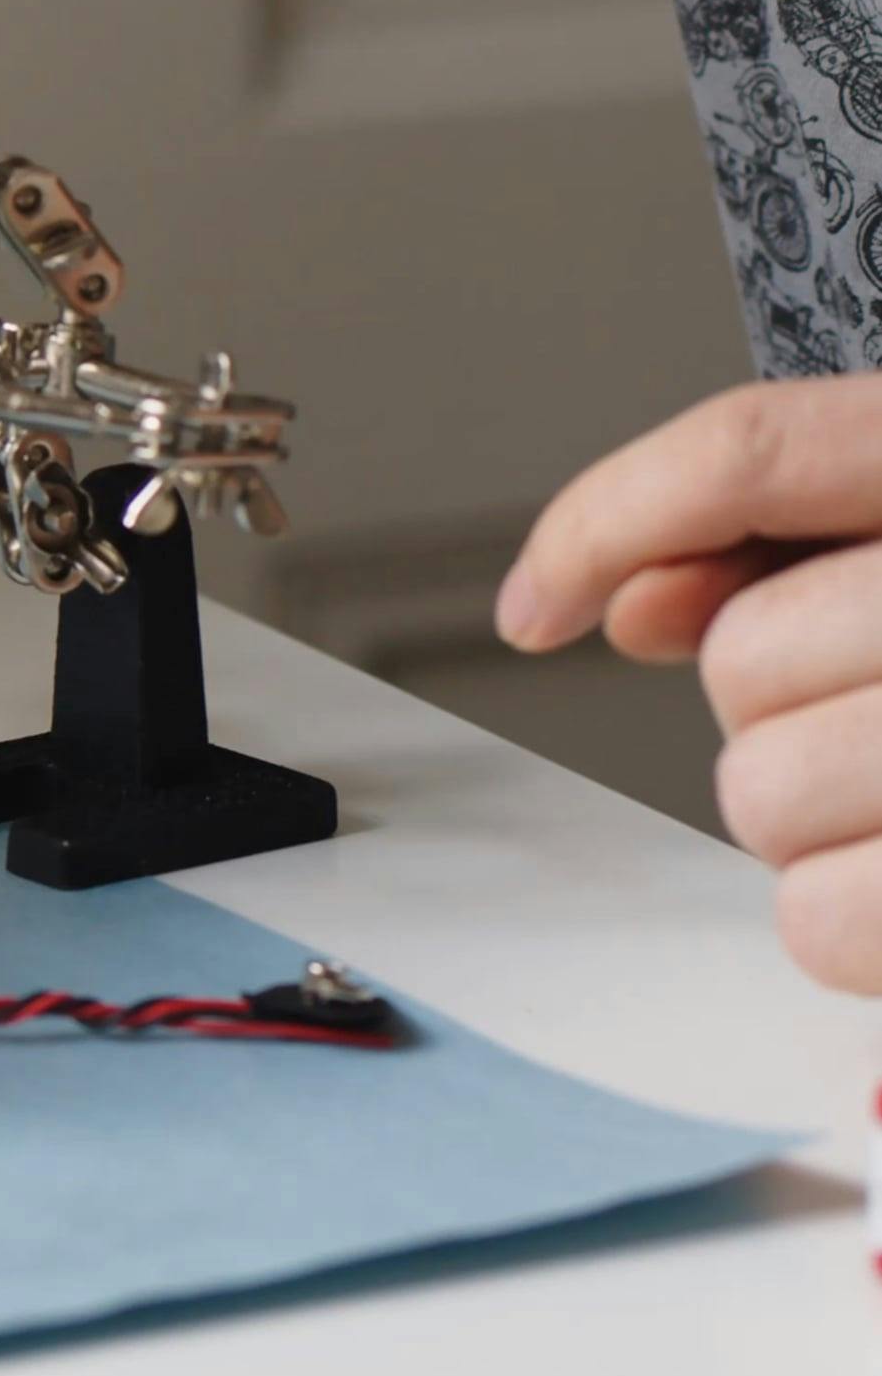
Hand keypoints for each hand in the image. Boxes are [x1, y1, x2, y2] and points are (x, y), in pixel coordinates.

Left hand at [499, 377, 881, 989]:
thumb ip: (778, 544)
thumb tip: (625, 605)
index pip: (750, 450)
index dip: (606, 519)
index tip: (528, 608)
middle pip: (742, 653)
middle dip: (772, 706)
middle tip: (875, 720)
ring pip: (760, 793)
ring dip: (809, 820)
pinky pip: (816, 923)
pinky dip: (851, 925)